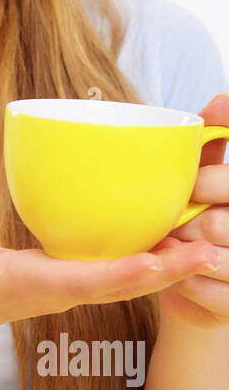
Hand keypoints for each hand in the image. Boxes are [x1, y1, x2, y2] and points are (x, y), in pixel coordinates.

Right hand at [0, 196, 220, 348]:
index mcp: (34, 284)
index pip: (90, 280)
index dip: (128, 272)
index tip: (163, 261)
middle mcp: (60, 290)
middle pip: (124, 285)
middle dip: (167, 272)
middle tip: (209, 253)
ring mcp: (69, 287)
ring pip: (127, 281)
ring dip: (168, 268)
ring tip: (206, 246)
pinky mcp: (71, 279)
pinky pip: (118, 273)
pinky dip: (148, 260)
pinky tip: (170, 239)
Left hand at [150, 93, 228, 329]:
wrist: (199, 289)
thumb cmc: (198, 220)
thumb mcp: (204, 177)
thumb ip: (213, 141)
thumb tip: (221, 99)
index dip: (210, 180)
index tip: (193, 183)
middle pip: (217, 219)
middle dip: (185, 217)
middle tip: (170, 218)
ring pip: (210, 255)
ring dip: (178, 251)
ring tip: (169, 244)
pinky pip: (202, 290)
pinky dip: (180, 282)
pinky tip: (178, 274)